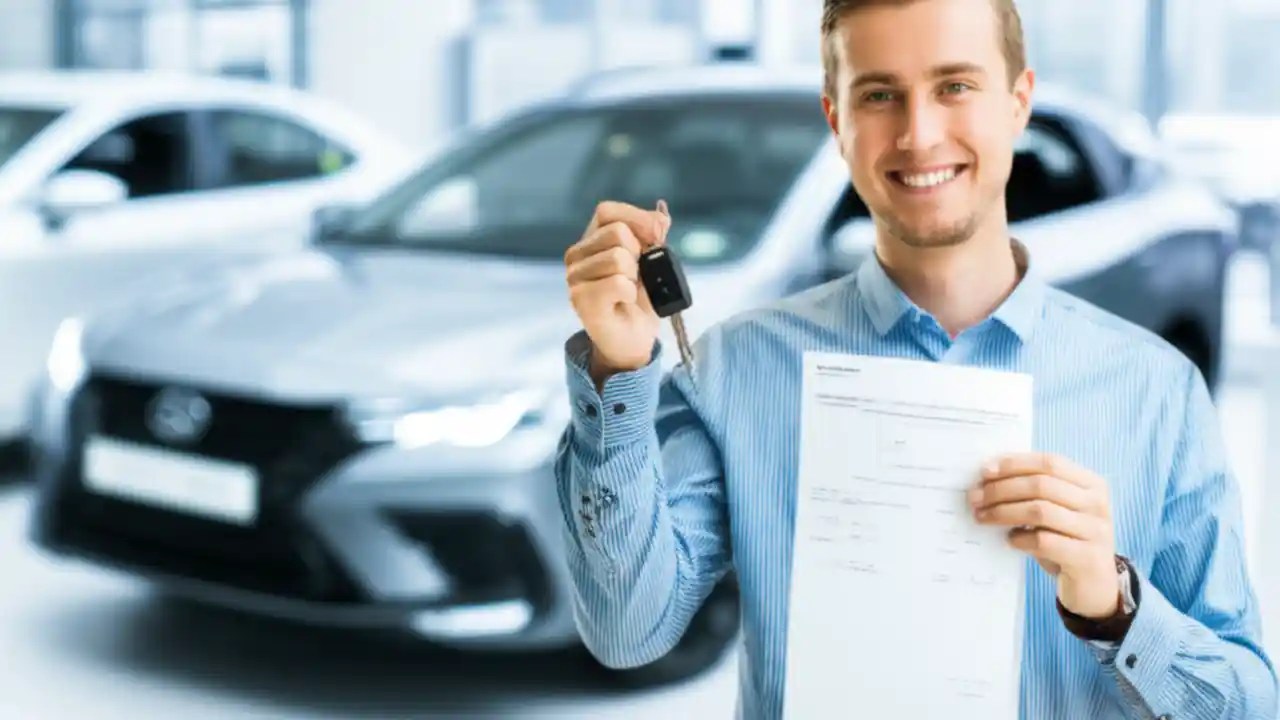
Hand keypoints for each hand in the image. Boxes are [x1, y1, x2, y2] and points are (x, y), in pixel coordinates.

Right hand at [564, 201, 671, 384]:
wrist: (634, 338)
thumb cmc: (640, 299)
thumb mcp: (652, 259)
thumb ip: (654, 234)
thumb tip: (661, 217)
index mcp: (591, 240)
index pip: (606, 211)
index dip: (636, 219)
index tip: (654, 239)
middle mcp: (576, 256)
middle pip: (616, 232)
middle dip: (638, 254)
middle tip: (636, 277)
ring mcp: (575, 278)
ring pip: (617, 257)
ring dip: (634, 277)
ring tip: (628, 291)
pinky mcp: (581, 300)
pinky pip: (617, 282)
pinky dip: (629, 293)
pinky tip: (623, 302)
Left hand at [970, 452, 1121, 619]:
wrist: (1095, 585)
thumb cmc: (1067, 540)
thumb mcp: (1058, 511)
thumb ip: (1035, 491)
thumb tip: (989, 476)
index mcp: (1091, 484)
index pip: (1050, 463)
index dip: (1015, 464)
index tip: (985, 471)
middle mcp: (1097, 504)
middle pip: (1041, 485)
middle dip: (1001, 489)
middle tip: (975, 497)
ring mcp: (1095, 531)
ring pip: (1040, 511)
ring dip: (1003, 512)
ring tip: (982, 517)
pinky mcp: (1087, 558)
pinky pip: (1045, 542)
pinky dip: (1021, 539)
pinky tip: (1010, 540)